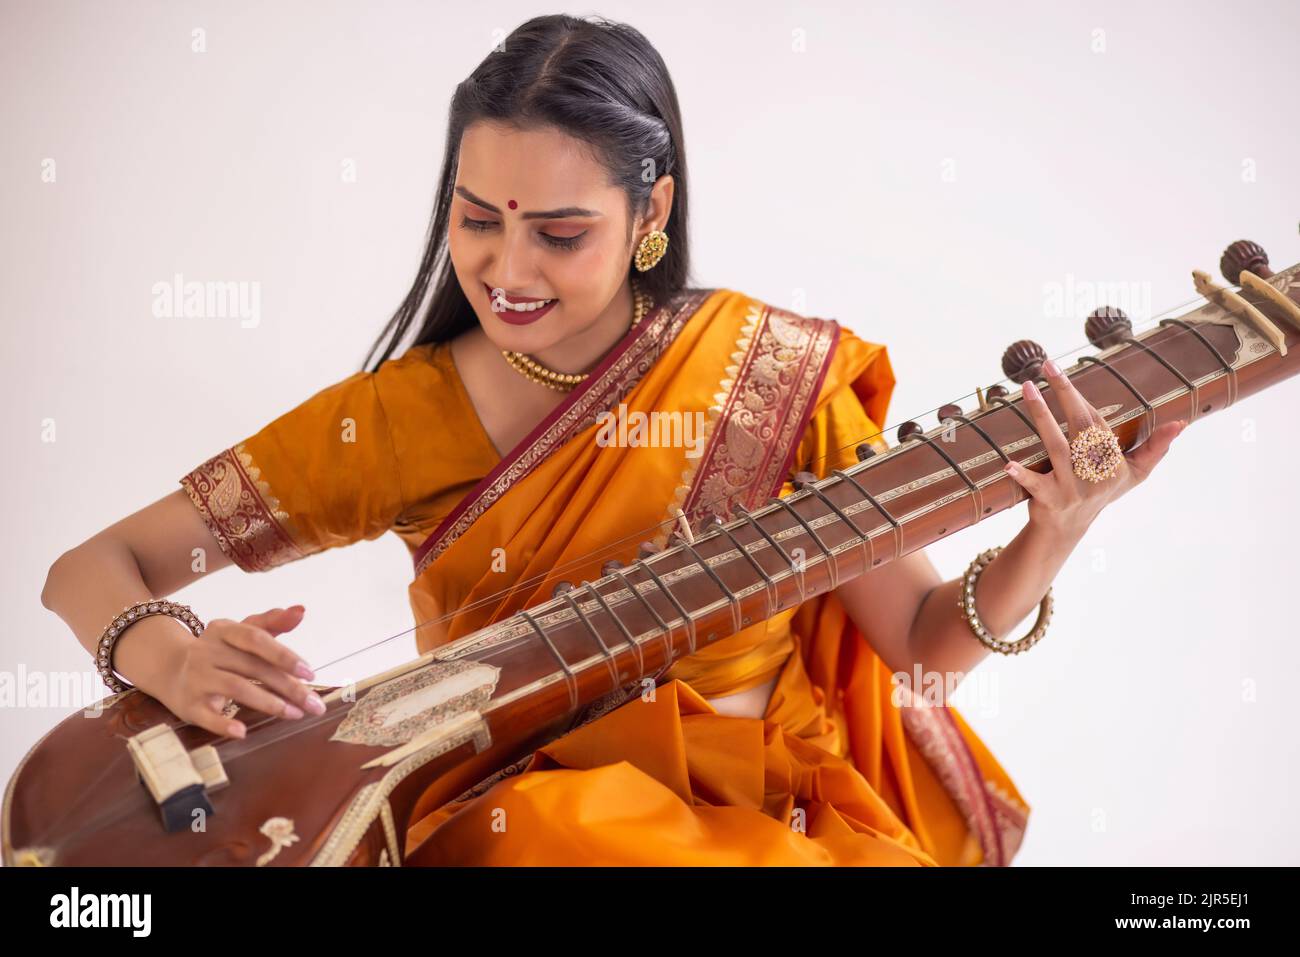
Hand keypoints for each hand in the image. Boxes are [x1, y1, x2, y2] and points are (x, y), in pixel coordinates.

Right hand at [160, 605, 324, 738]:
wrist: (168, 668)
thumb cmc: (218, 651)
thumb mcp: (241, 632)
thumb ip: (272, 623)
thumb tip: (301, 610)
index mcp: (224, 631)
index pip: (256, 639)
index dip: (284, 655)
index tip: (310, 673)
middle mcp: (207, 651)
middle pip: (253, 667)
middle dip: (288, 686)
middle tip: (314, 704)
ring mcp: (196, 677)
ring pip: (236, 688)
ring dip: (269, 703)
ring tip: (295, 714)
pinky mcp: (188, 704)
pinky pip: (206, 715)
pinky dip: (223, 724)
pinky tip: (243, 731)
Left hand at [1002, 357, 1187, 537]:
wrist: (1067, 527)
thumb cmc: (1101, 491)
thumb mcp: (1135, 473)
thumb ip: (1156, 448)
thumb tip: (1182, 423)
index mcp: (1114, 463)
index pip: (1098, 423)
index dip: (1080, 398)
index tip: (1060, 371)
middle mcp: (1095, 473)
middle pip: (1081, 427)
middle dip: (1066, 394)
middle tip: (1048, 365)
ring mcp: (1072, 488)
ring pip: (1057, 447)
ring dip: (1042, 416)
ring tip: (1027, 388)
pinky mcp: (1050, 500)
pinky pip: (1035, 486)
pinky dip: (1022, 476)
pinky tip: (1009, 464)